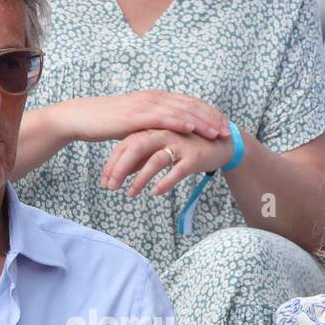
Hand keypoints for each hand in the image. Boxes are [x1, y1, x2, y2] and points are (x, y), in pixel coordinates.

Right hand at [49, 91, 228, 145]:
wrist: (83, 118)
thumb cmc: (107, 123)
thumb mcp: (135, 123)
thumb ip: (152, 125)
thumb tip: (163, 137)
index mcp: (156, 98)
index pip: (188, 103)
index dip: (208, 112)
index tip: (223, 123)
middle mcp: (155, 97)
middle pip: (190, 105)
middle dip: (211, 117)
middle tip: (227, 129)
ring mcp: (146, 105)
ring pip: (181, 112)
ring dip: (202, 122)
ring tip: (217, 131)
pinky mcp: (137, 115)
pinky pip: (163, 118)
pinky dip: (180, 122)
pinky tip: (193, 129)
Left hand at [101, 128, 234, 197]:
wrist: (220, 142)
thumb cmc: (186, 146)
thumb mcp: (160, 149)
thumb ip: (141, 158)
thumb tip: (121, 171)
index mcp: (153, 129)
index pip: (125, 144)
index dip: (113, 164)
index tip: (104, 183)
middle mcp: (164, 133)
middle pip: (135, 148)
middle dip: (120, 169)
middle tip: (111, 188)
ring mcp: (179, 144)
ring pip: (155, 160)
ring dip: (139, 179)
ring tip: (130, 194)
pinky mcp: (194, 156)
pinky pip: (177, 170)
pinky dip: (165, 182)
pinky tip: (155, 193)